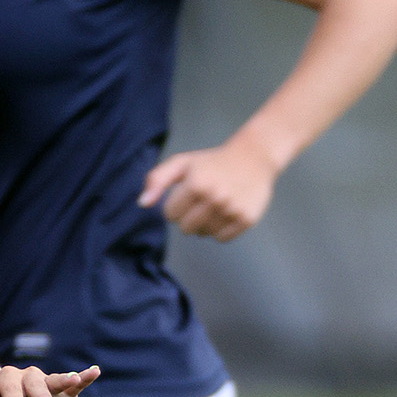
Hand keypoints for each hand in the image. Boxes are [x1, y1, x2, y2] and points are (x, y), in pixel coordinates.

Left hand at [0, 365, 99, 396]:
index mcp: (6, 381)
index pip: (9, 386)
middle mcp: (27, 378)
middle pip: (34, 382)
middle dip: (41, 395)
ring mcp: (45, 384)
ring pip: (54, 380)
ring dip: (64, 380)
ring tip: (74, 379)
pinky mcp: (62, 393)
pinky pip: (74, 385)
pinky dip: (84, 378)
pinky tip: (95, 371)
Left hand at [138, 137, 279, 241]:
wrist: (254, 157)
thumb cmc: (211, 162)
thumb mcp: (181, 163)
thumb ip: (157, 180)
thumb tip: (143, 204)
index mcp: (196, 184)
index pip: (170, 214)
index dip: (175, 206)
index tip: (186, 195)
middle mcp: (215, 197)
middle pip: (185, 228)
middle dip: (187, 217)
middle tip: (200, 201)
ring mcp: (232, 209)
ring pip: (203, 234)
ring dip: (204, 224)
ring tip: (213, 206)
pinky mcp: (247, 219)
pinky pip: (222, 238)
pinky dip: (220, 230)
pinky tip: (225, 212)